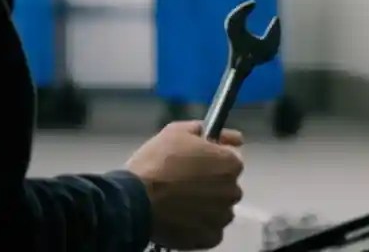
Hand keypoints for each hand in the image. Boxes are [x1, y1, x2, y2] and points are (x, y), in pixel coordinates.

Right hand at [125, 121, 244, 249]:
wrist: (136, 199)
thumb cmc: (156, 162)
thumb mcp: (176, 132)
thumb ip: (205, 130)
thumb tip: (232, 136)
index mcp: (230, 164)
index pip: (231, 158)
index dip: (212, 158)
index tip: (195, 161)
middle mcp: (232, 191)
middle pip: (225, 185)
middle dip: (210, 182)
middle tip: (184, 181)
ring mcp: (222, 217)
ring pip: (219, 208)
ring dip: (206, 205)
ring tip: (180, 201)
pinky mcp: (210, 238)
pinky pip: (210, 229)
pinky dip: (199, 225)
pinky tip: (182, 217)